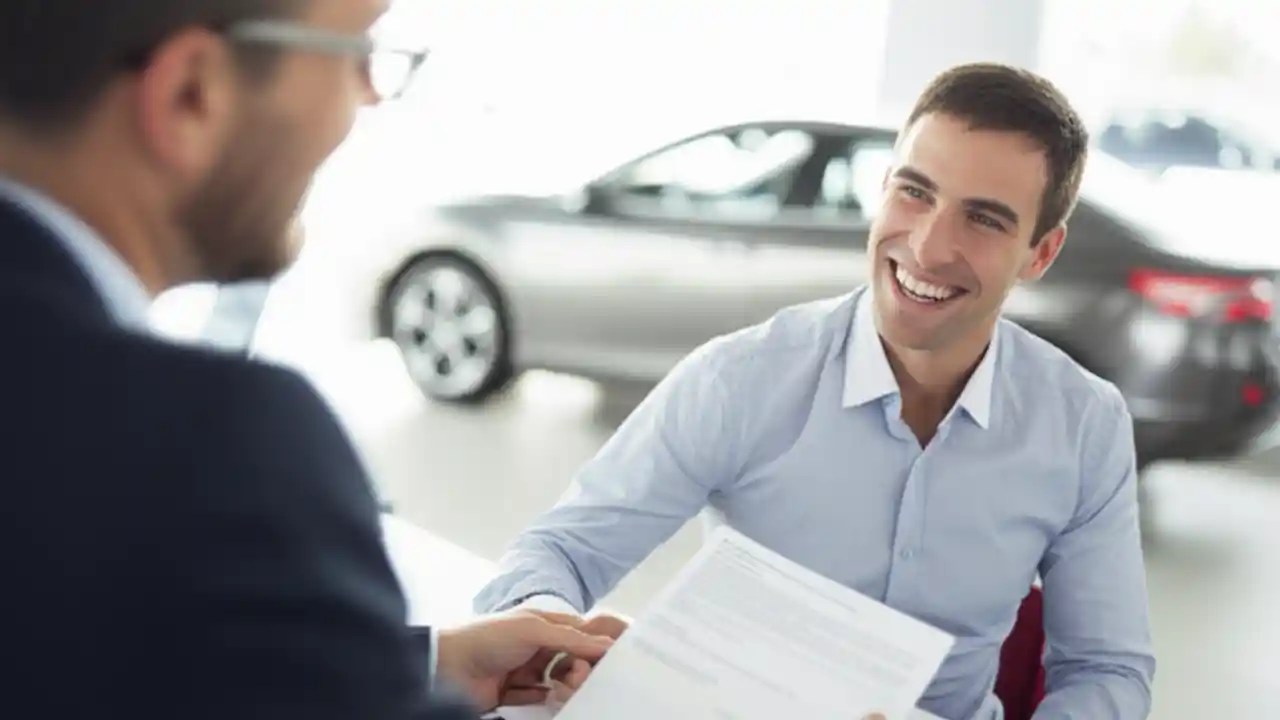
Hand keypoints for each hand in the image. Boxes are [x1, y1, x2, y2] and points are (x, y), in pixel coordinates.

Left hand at [435, 610, 613, 710]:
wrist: (446, 667)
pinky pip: (539, 699)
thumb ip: (571, 638)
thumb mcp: (533, 629)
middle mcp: (536, 645)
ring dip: (565, 686)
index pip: (580, 631)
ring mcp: (525, 670)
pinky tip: (545, 697)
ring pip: (559, 681)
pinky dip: (544, 700)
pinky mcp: (514, 693)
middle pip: (572, 659)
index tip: (616, 657)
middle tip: (578, 676)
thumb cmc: (489, 638)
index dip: (598, 643)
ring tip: (561, 689)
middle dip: (581, 668)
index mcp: (542, 623)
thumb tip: (607, 644)